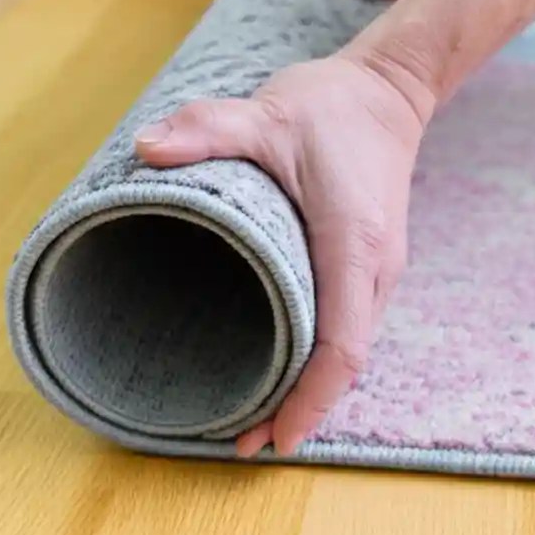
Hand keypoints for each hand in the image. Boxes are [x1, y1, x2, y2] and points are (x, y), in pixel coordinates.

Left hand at [134, 54, 431, 455]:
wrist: (388, 92)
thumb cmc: (332, 106)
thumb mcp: (267, 113)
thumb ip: (209, 128)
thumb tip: (145, 148)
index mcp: (354, 243)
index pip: (342, 345)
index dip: (310, 400)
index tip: (275, 440)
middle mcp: (376, 267)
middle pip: (345, 361)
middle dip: (301, 409)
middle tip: (244, 442)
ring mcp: (378, 269)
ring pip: (350, 349)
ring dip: (311, 388)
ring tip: (259, 419)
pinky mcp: (370, 265)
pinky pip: (350, 328)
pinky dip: (319, 360)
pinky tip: (286, 368)